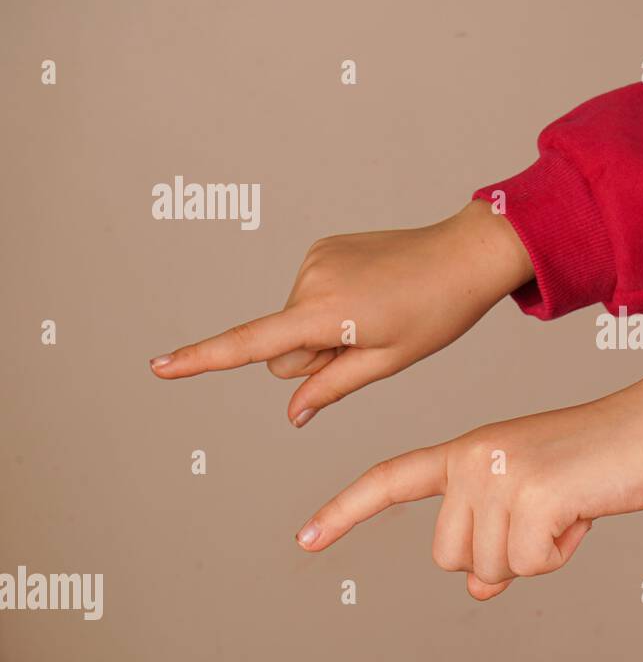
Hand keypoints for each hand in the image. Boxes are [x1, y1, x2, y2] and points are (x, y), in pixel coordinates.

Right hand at [148, 199, 533, 425]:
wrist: (464, 255)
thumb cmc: (435, 313)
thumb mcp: (386, 361)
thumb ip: (330, 387)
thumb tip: (292, 414)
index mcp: (325, 312)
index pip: (252, 344)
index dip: (203, 359)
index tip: (159, 367)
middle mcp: (309, 280)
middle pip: (282, 348)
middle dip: (313, 357)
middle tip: (370, 342)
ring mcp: (315, 259)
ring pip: (295, 323)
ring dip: (326, 331)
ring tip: (378, 315)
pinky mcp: (323, 247)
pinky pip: (310, 296)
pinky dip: (332, 306)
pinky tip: (373, 295)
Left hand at [295, 357, 642, 599]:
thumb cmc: (603, 460)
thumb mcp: (541, 498)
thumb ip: (498, 534)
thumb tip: (477, 587)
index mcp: (470, 449)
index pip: (393, 479)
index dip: (346, 512)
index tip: (306, 540)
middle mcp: (473, 456)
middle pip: (450, 554)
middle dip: (500, 555)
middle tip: (548, 517)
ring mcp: (498, 472)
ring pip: (488, 565)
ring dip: (536, 554)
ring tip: (569, 507)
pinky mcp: (531, 492)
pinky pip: (529, 565)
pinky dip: (561, 553)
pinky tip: (582, 512)